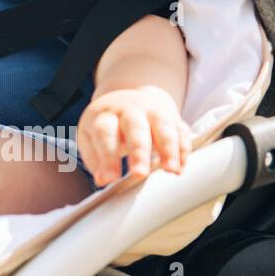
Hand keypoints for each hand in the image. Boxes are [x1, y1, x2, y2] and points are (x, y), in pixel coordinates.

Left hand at [77, 85, 192, 187]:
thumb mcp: (91, 135)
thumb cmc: (107, 124)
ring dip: (169, 149)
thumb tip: (102, 180)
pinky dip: (183, 150)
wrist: (128, 95)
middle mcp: (130, 110)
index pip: (105, 134)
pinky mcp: (172, 116)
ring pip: (163, 126)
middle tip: (139, 175)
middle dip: (139, 152)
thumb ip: (95, 158)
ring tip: (170, 170)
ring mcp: (153, 111)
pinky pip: (181, 131)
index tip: (110, 179)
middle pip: (136, 128)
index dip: (108, 157)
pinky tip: (179, 168)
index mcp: (105, 115)